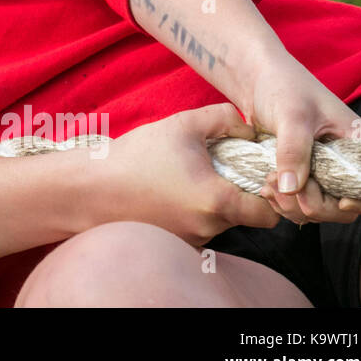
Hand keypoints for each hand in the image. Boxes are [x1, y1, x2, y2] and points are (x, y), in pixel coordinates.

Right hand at [99, 103, 284, 245]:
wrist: (90, 188)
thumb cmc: (136, 156)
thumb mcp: (182, 124)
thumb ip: (223, 118)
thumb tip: (246, 128)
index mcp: (217, 201)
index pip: (270, 215)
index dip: (270, 196)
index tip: (255, 176)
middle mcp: (208, 227)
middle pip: (244, 217)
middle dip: (236, 193)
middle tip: (216, 169)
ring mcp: (190, 239)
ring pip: (219, 222)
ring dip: (211, 202)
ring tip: (186, 177)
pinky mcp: (173, 242)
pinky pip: (196, 226)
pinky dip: (190, 210)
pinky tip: (169, 191)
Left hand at [237, 50, 360, 224]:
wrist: (257, 79)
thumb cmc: (283, 87)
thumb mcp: (291, 115)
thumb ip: (293, 150)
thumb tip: (291, 190)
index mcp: (360, 146)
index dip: (357, 204)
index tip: (324, 198)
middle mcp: (347, 164)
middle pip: (344, 209)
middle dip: (313, 206)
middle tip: (279, 186)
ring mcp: (323, 172)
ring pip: (319, 209)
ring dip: (293, 206)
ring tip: (268, 184)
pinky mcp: (302, 176)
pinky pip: (299, 203)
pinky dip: (283, 202)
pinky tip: (265, 187)